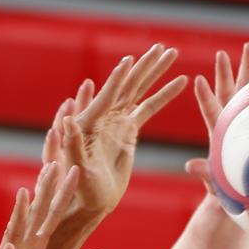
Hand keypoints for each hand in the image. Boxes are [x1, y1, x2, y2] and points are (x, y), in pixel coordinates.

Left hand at [41, 43, 188, 235]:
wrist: (90, 201)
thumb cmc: (78, 188)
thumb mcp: (76, 169)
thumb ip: (70, 145)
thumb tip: (66, 120)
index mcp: (89, 123)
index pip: (106, 97)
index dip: (118, 79)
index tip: (131, 61)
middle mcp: (102, 116)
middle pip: (126, 85)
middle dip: (144, 66)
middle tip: (162, 47)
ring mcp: (116, 120)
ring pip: (138, 90)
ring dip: (155, 71)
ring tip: (172, 53)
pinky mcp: (128, 129)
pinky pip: (148, 107)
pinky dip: (163, 94)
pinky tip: (181, 81)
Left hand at [185, 42, 248, 190]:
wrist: (242, 195)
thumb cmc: (226, 192)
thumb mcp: (214, 183)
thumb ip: (204, 172)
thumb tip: (189, 166)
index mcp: (218, 132)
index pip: (209, 110)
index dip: (203, 96)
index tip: (197, 79)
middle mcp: (232, 120)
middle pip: (227, 91)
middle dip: (225, 71)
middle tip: (221, 53)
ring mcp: (247, 119)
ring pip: (248, 88)